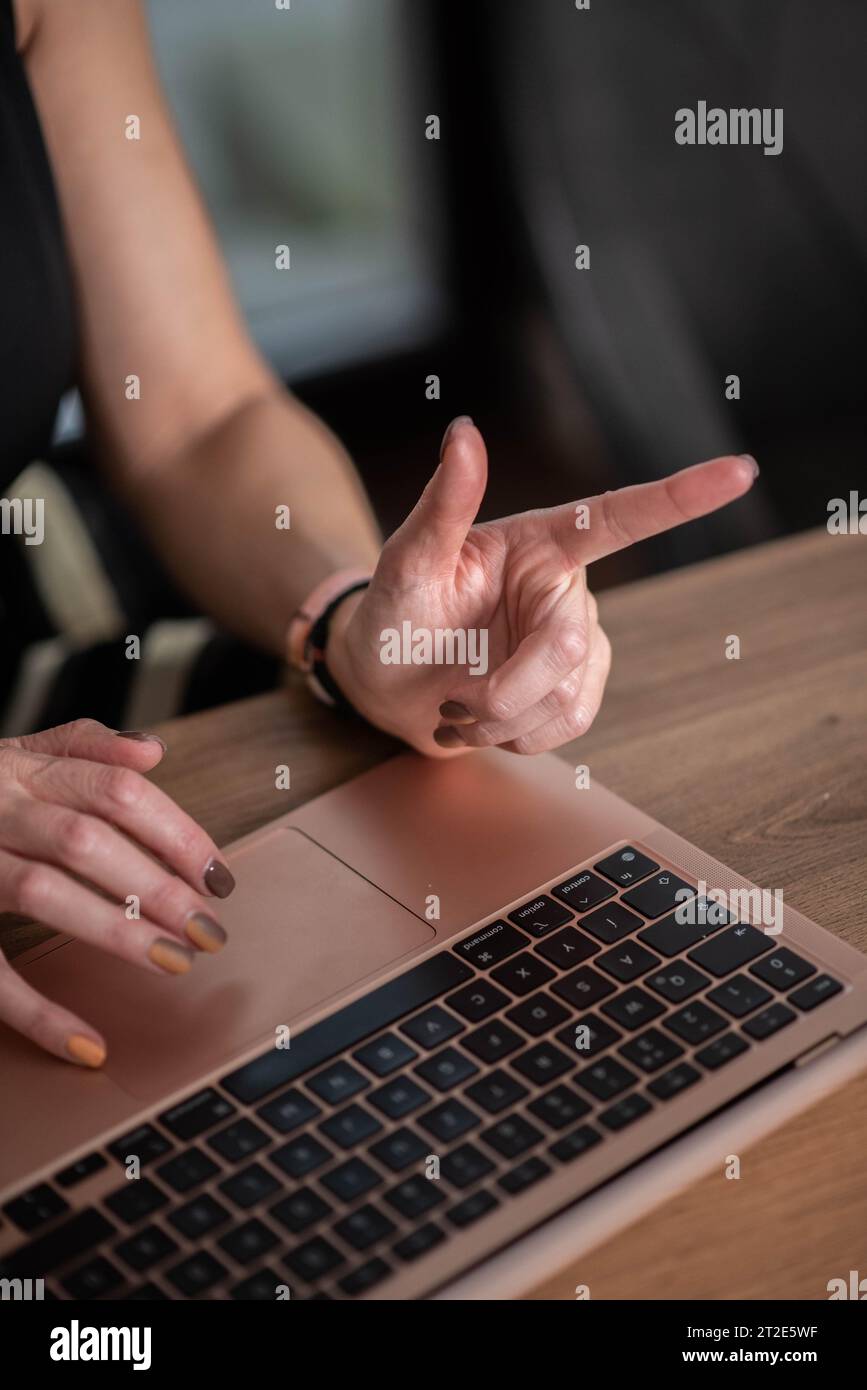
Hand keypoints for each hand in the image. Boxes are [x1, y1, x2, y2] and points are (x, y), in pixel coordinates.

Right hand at [0, 721, 234, 1064]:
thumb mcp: (17, 752)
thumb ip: (84, 748)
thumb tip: (153, 750)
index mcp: (21, 768)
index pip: (115, 791)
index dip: (175, 832)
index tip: (218, 876)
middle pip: (85, 841)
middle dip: (157, 887)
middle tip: (210, 929)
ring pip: (41, 892)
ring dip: (115, 931)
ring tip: (175, 961)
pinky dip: (37, 1013)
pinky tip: (87, 1044)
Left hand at [327, 418, 757, 756]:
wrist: (386, 685)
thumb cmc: (393, 611)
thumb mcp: (405, 561)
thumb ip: (442, 506)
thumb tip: (463, 431)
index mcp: (539, 545)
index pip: (617, 518)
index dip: (680, 497)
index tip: (740, 471)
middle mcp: (567, 589)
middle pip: (570, 646)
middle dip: (508, 689)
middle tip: (456, 702)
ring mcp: (575, 642)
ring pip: (569, 697)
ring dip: (503, 719)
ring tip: (458, 706)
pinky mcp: (571, 689)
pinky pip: (566, 726)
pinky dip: (516, 737)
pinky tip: (484, 722)